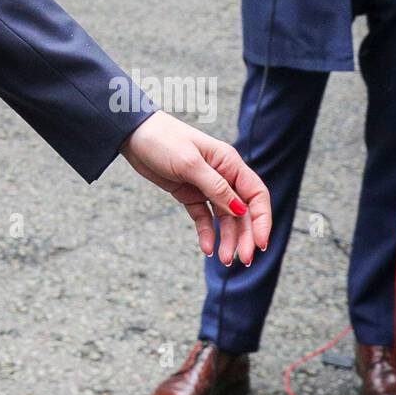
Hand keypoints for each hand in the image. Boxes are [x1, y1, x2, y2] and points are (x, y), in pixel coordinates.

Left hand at [120, 110, 271, 265]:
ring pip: (225, 217)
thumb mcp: (189, 163)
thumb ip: (215, 187)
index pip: (256, 194)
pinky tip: (207, 248)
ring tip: (224, 259)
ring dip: (228, 238)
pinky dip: (207, 233)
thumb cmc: (163, 139)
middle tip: (243, 260)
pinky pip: (204, 217)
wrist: (132, 134)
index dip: (263, 219)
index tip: (261, 244)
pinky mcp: (189, 194)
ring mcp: (206, 186)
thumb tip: (241, 210)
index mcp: (229, 162)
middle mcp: (222, 175)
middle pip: (243, 211)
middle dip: (246, 236)